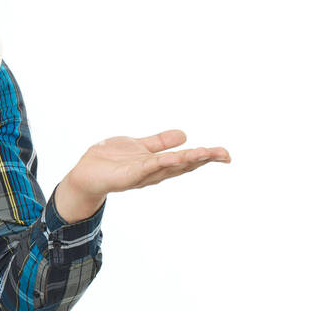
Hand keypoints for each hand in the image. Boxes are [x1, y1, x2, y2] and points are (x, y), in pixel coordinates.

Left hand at [65, 128, 230, 203]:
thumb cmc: (110, 161)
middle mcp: (154, 172)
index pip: (186, 160)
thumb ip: (160, 142)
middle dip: (204, 159)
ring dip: (187, 161)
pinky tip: (174, 157)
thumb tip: (185, 135)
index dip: (206, 157)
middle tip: (224, 154)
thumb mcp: (139, 146)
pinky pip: (147, 168)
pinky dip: (160, 163)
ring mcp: (142, 175)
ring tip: (206, 153)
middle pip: (183, 165)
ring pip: (169, 167)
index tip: (225, 154)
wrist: (85, 173)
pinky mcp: (127, 175)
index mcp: (158, 164)